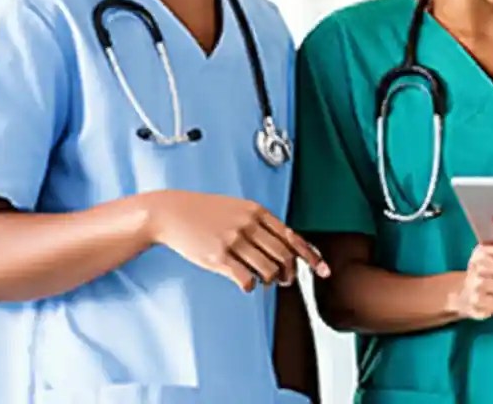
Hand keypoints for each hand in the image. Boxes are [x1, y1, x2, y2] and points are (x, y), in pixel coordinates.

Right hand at [144, 190, 329, 292]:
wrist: (170, 213)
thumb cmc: (204, 212)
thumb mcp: (237, 208)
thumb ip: (260, 223)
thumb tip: (285, 243)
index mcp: (256, 211)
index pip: (292, 236)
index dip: (310, 255)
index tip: (322, 269)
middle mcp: (249, 224)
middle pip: (284, 256)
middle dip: (289, 272)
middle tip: (285, 280)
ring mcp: (233, 240)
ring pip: (269, 270)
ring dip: (271, 280)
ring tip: (264, 280)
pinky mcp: (218, 257)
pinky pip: (246, 279)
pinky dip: (251, 285)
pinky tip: (245, 282)